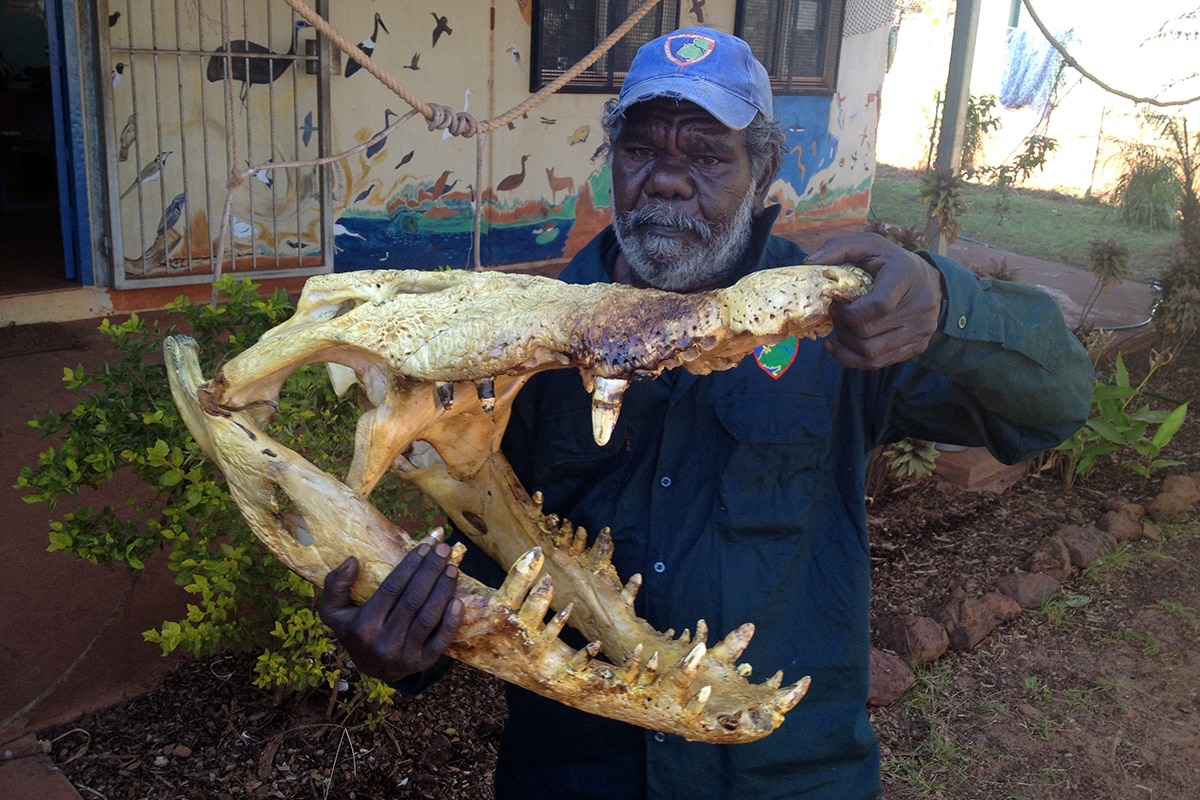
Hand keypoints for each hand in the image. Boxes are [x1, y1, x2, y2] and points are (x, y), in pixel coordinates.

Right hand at [319, 542, 463, 681]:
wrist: (369, 669)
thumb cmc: (354, 630)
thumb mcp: (334, 611)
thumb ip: (335, 585)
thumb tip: (352, 561)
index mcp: (363, 626)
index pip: (392, 589)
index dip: (410, 566)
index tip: (425, 547)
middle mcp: (383, 642)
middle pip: (413, 600)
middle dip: (431, 571)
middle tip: (444, 550)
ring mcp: (404, 656)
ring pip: (428, 618)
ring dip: (443, 591)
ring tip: (452, 569)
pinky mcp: (420, 664)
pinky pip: (440, 643)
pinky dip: (451, 622)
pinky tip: (458, 601)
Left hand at [805, 232, 942, 369]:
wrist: (930, 281)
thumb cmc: (891, 262)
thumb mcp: (868, 245)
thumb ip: (838, 247)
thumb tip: (809, 262)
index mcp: (906, 275)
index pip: (878, 306)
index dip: (849, 311)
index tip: (837, 304)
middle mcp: (920, 305)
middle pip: (868, 332)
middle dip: (843, 327)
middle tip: (836, 316)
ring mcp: (921, 329)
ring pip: (871, 353)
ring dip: (846, 344)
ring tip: (841, 328)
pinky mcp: (918, 346)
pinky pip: (879, 363)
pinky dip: (854, 359)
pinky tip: (841, 346)